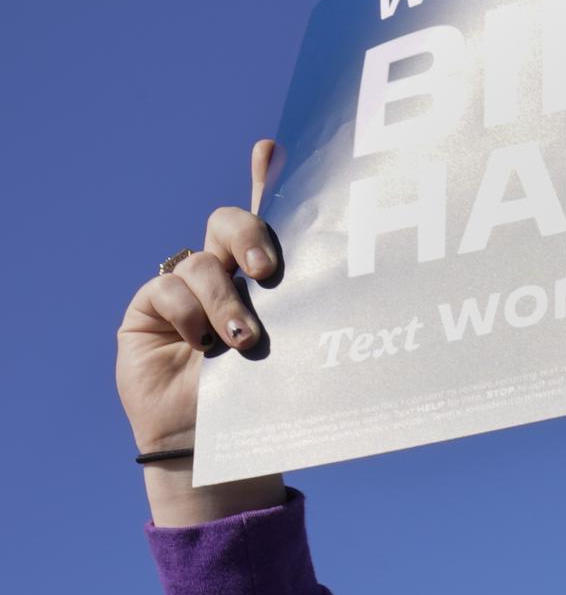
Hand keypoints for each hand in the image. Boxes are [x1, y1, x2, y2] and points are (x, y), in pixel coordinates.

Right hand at [118, 145, 288, 525]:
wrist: (222, 447)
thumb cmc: (273, 398)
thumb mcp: (306, 348)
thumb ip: (323, 309)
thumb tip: (387, 286)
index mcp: (269, 277)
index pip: (269, 216)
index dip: (268, 176)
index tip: (274, 147)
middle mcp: (226, 273)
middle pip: (230, 221)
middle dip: (250, 233)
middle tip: (271, 271)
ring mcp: (184, 289)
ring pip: (201, 261)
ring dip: (226, 301)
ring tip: (244, 344)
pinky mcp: (148, 309)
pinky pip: (165, 288)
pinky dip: (188, 315)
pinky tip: (201, 347)